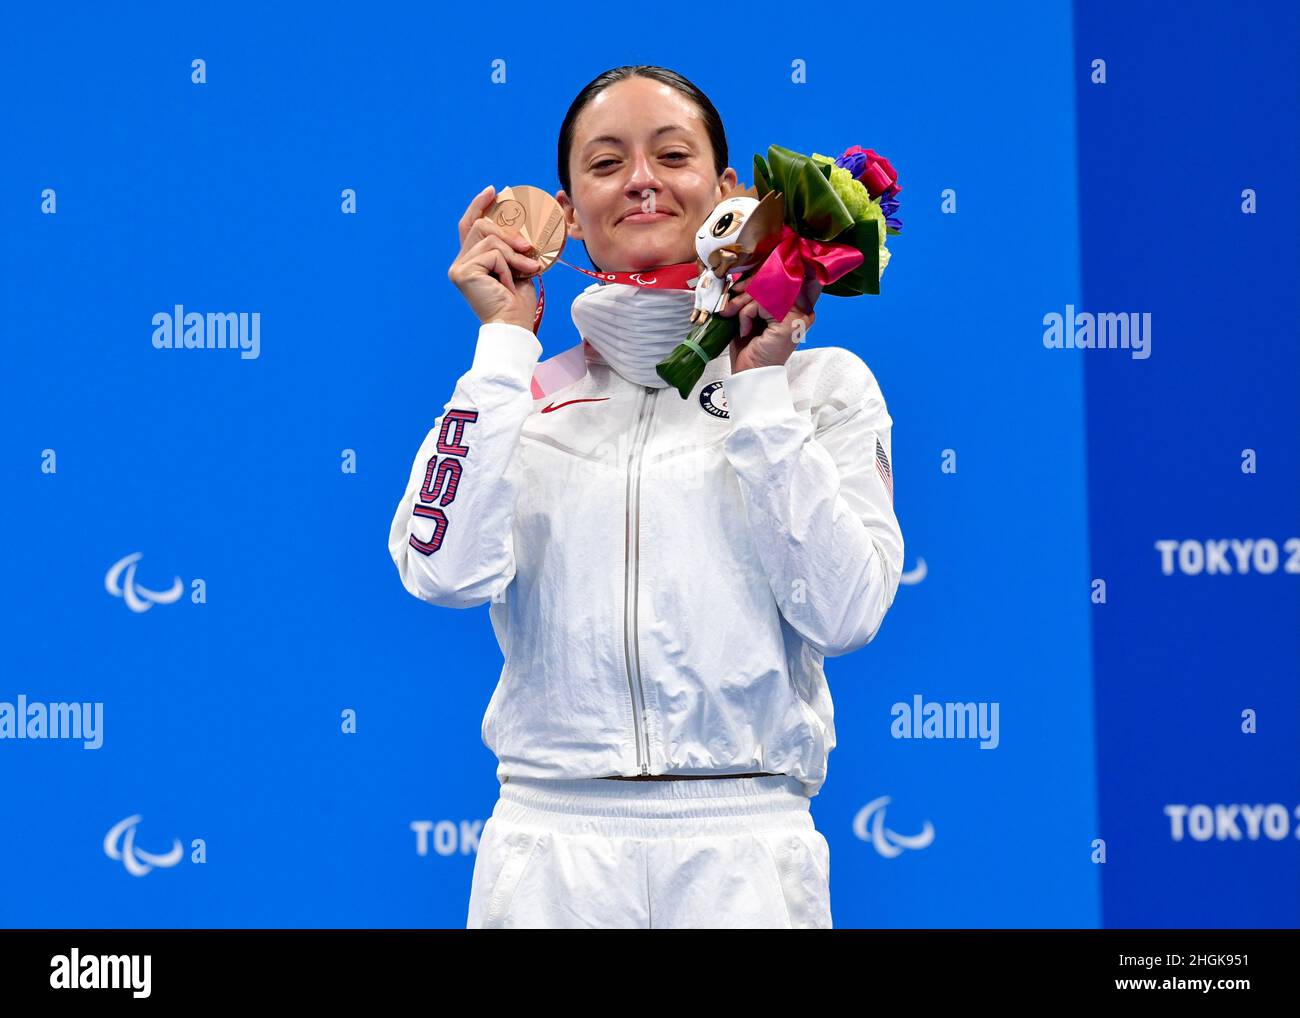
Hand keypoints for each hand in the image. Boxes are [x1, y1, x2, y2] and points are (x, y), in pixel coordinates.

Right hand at [447, 185, 542, 330]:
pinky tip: (510, 283)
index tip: (493, 190)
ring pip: (489, 238)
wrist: (513, 326)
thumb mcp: (517, 268)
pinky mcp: (463, 273)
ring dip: (513, 254)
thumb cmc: (517, 303)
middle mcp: (461, 263)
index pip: (470, 226)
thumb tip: (524, 230)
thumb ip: (512, 249)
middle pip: (480, 226)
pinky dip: (508, 266)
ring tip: (527, 270)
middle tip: (528, 247)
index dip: (479, 206)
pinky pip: (492, 253)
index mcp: (472, 262)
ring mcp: (459, 268)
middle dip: (508, 233)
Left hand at [719, 276, 821, 372]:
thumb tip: (746, 273)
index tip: (742, 286)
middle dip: (747, 288)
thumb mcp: (752, 312)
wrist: (750, 374)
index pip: (783, 276)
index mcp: (798, 305)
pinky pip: (760, 303)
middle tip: (731, 304)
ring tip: (735, 317)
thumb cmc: (751, 346)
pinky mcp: (789, 322)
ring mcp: (799, 315)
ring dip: (743, 302)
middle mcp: (804, 309)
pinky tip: (745, 330)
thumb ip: (755, 292)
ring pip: (765, 290)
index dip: (761, 276)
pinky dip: (746, 314)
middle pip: (775, 279)